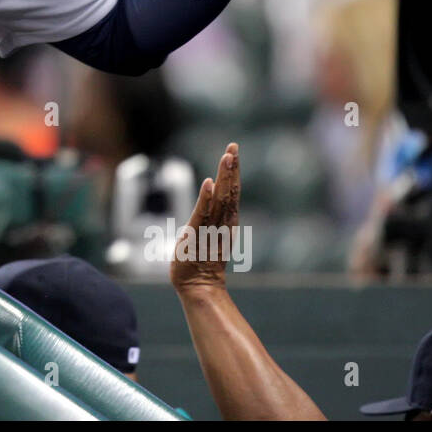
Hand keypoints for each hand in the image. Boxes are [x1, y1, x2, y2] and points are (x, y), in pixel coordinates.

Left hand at [170, 142, 240, 293]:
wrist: (198, 284)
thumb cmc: (200, 258)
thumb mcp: (207, 231)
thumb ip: (210, 215)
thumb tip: (211, 198)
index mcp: (225, 219)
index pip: (231, 190)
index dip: (232, 169)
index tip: (233, 149)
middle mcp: (222, 221)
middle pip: (229, 190)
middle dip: (231, 168)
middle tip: (233, 146)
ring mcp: (211, 227)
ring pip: (220, 198)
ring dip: (223, 177)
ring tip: (227, 157)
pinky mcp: (197, 234)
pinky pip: (203, 213)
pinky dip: (206, 198)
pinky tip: (209, 182)